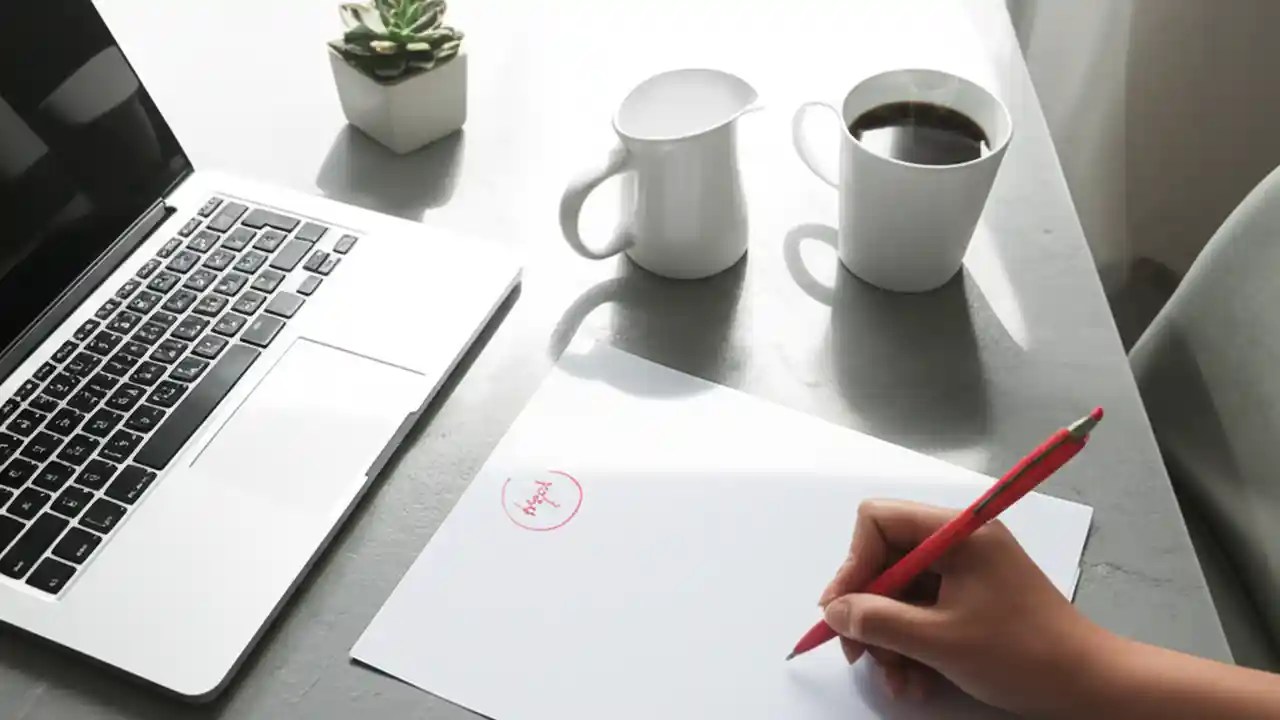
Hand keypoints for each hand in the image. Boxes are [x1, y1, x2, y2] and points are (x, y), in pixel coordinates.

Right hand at [819, 500, 1111, 716]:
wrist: (1090, 685)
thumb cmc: (1021, 653)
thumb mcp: (939, 640)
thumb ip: (878, 621)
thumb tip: (834, 611)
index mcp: (956, 532)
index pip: (878, 522)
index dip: (853, 564)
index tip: (841, 610)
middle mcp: (958, 543)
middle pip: (884, 562)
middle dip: (869, 613)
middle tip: (858, 656)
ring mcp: (966, 572)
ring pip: (900, 595)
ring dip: (889, 641)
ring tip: (897, 682)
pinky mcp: (971, 601)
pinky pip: (922, 614)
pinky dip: (913, 647)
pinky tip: (916, 683)